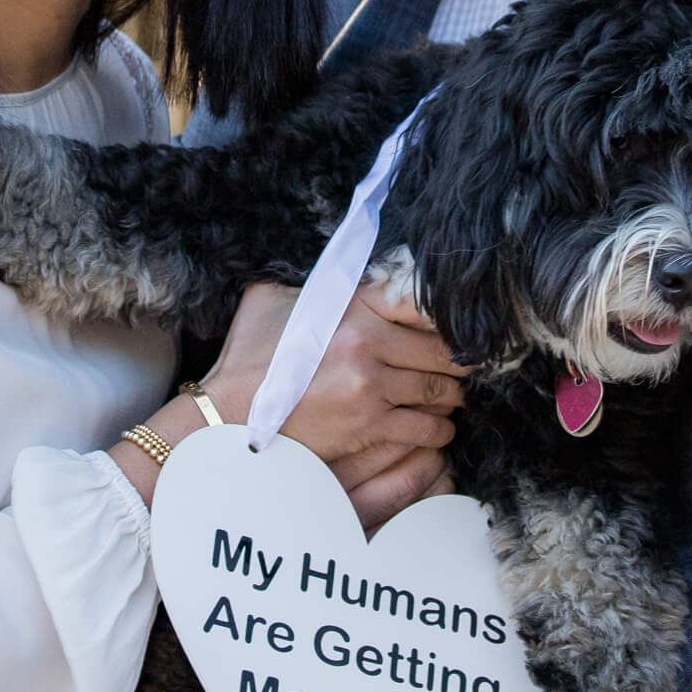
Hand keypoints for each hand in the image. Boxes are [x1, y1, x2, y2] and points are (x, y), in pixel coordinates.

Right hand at [201, 280, 464, 497]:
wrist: (226, 415)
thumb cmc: (248, 357)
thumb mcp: (274, 300)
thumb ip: (314, 283)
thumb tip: (336, 263)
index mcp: (352, 304)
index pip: (424, 302)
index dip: (450, 315)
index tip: (463, 323)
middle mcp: (368, 341)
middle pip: (443, 351)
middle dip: (458, 362)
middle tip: (465, 366)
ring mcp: (371, 386)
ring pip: (440, 391)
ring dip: (452, 397)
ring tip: (453, 397)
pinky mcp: (369, 426)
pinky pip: (425, 427)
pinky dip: (439, 429)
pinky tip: (439, 427)